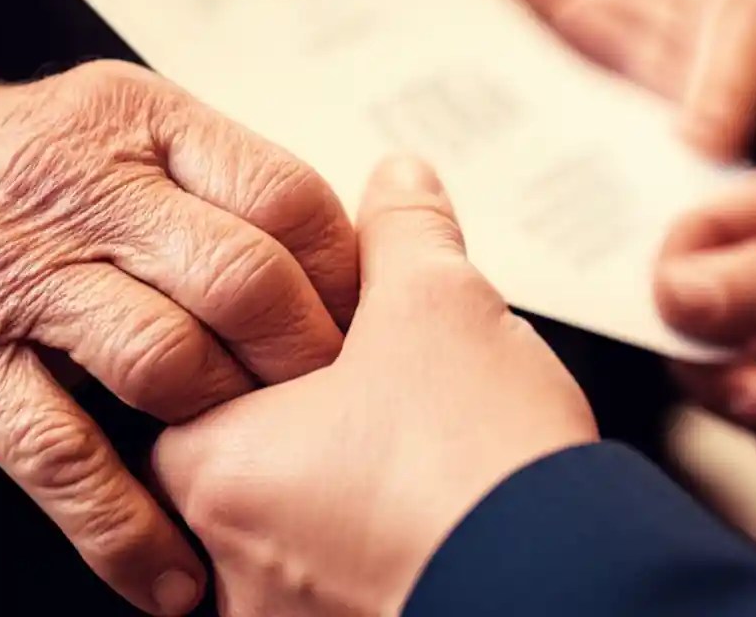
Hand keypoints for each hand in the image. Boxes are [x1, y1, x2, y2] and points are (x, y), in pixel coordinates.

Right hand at [0, 63, 357, 614]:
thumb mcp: (93, 134)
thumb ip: (195, 180)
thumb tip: (324, 249)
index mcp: (132, 122)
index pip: (284, 194)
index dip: (341, 274)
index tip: (364, 329)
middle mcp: (78, 187)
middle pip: (242, 276)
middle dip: (305, 358)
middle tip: (332, 410)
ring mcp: (12, 275)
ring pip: (166, 360)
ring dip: (230, 433)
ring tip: (257, 472)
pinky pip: (67, 459)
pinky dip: (129, 531)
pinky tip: (172, 575)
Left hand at [154, 156, 596, 615]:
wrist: (569, 590)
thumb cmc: (480, 468)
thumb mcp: (440, 306)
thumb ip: (402, 233)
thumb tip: (398, 180)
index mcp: (219, 469)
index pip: (186, 394)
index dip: (258, 358)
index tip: (314, 352)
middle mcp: (231, 560)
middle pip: (239, 470)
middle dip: (302, 431)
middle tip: (375, 408)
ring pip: (289, 540)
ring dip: (337, 503)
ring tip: (416, 468)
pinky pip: (334, 594)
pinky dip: (371, 557)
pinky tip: (430, 526)